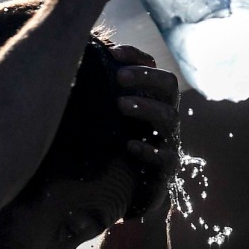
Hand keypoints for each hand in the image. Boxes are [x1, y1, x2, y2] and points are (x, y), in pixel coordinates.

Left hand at [111, 45, 180, 217]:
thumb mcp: (109, 121)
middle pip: (169, 86)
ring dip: (146, 108)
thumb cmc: (116, 150)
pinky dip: (148, 150)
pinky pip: (165, 158)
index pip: (153, 69)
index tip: (113, 53)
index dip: (137, 58)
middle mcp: (165, 119)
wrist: (129, 196)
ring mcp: (168, 144)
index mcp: (154, 102)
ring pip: (168, 118)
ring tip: (121, 104)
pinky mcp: (165, 172)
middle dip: (145, 77)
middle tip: (119, 76)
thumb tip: (79, 65)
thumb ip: (102, 97)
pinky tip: (130, 146)